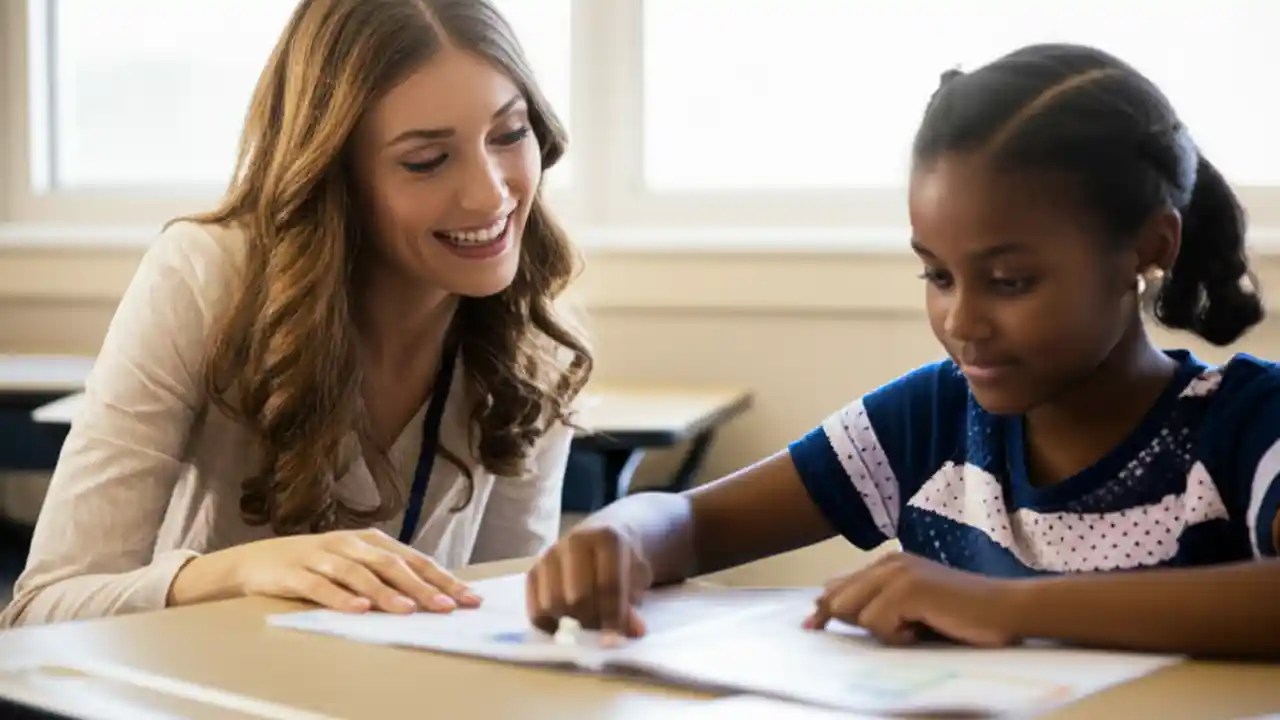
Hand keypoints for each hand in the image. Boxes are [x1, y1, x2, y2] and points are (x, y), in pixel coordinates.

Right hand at [171, 528, 480, 613]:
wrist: (257, 560)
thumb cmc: (317, 565)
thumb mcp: (355, 565)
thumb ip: (388, 577)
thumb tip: (433, 596)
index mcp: (370, 542)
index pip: (414, 561)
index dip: (443, 579)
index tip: (468, 599)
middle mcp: (350, 545)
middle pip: (392, 566)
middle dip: (423, 587)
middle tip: (447, 607)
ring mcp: (323, 557)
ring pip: (360, 575)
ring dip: (386, 593)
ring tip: (408, 610)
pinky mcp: (296, 573)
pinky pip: (321, 587)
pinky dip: (341, 598)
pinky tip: (358, 610)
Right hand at [526, 523, 653, 637]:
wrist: (603, 533)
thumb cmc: (623, 560)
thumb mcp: (637, 578)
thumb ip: (633, 604)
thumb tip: (633, 633)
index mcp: (606, 537)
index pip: (608, 585)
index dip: (614, 616)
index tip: (618, 638)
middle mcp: (575, 541)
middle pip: (578, 597)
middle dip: (593, 620)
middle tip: (603, 626)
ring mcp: (551, 554)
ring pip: (554, 603)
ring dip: (571, 621)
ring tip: (586, 620)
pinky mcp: (534, 569)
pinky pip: (535, 607)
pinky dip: (548, 623)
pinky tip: (563, 625)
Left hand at [803, 552, 1021, 647]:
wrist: (1006, 609)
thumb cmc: (961, 617)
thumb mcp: (911, 609)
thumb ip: (875, 603)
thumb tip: (828, 603)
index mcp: (887, 564)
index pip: (840, 587)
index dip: (824, 609)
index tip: (809, 627)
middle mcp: (888, 563)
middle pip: (838, 600)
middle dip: (855, 624)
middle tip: (899, 631)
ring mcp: (896, 573)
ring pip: (856, 614)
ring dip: (885, 632)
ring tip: (918, 628)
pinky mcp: (907, 588)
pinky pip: (877, 623)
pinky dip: (899, 636)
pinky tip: (924, 628)